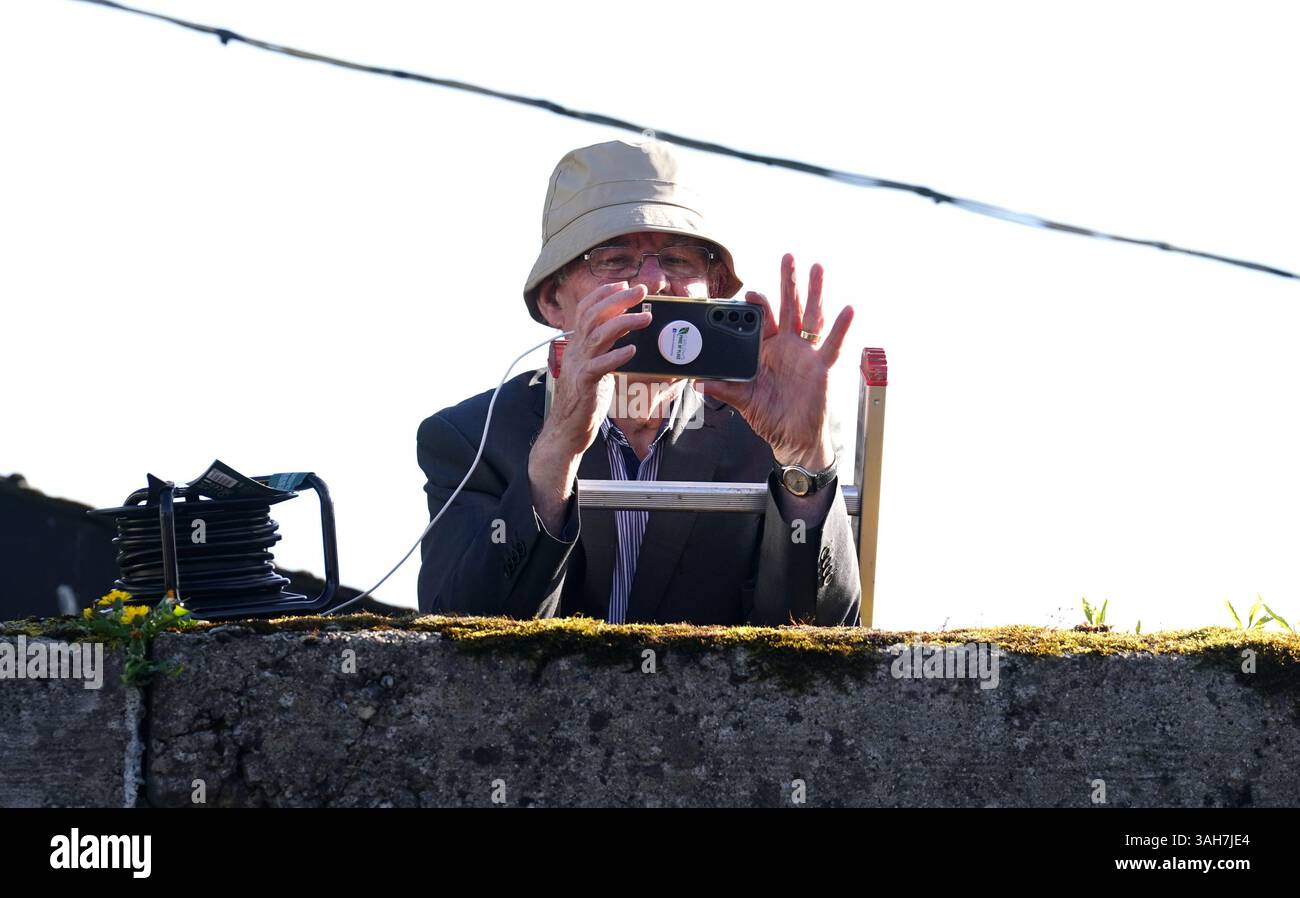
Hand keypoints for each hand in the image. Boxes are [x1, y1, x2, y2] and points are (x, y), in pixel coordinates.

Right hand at [529, 281, 651, 529]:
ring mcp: (579, 367)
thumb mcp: (594, 369)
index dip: (602, 294)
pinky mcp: (585, 385)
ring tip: (645, 318)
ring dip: (623, 322)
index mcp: (577, 346)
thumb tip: (626, 334)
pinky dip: (616, 356)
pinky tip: (632, 350)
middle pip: (594, 315)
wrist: (565, 432)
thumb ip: (605, 351)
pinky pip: (600, 366)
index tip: (622, 283)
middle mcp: (576, 351)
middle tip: (641, 290)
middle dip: (618, 299)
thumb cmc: (582, 402)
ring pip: (598, 335)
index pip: (586, 310)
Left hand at [696, 253, 852, 469]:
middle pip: (788, 308)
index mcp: (765, 351)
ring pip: (811, 317)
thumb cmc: (769, 417)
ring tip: (817, 268)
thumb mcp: (743, 401)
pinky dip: (840, 327)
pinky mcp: (820, 367)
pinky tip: (847, 309)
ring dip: (815, 293)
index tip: (749, 293)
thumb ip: (724, 389)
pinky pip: (832, 344)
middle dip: (788, 283)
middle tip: (788, 257)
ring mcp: (805, 354)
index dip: (756, 306)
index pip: (761, 321)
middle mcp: (786, 347)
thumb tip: (699, 382)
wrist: (791, 438)